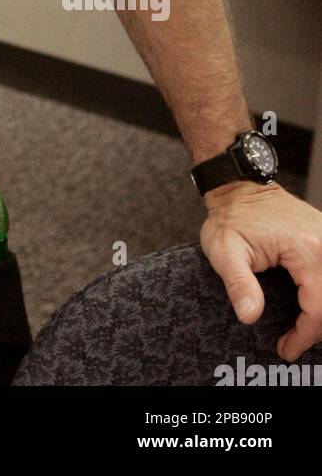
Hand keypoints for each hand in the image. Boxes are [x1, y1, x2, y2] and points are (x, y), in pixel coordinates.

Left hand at [200, 180, 321, 359]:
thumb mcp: (224, 250)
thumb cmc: (231, 217)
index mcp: (305, 249)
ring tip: (301, 329)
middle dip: (315, 329)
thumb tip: (249, 315)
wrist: (238, 187)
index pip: (318, 308)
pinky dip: (321, 294)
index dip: (304, 335)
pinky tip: (309, 306)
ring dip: (320, 312)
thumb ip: (238, 284)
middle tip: (292, 342)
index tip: (286, 349)